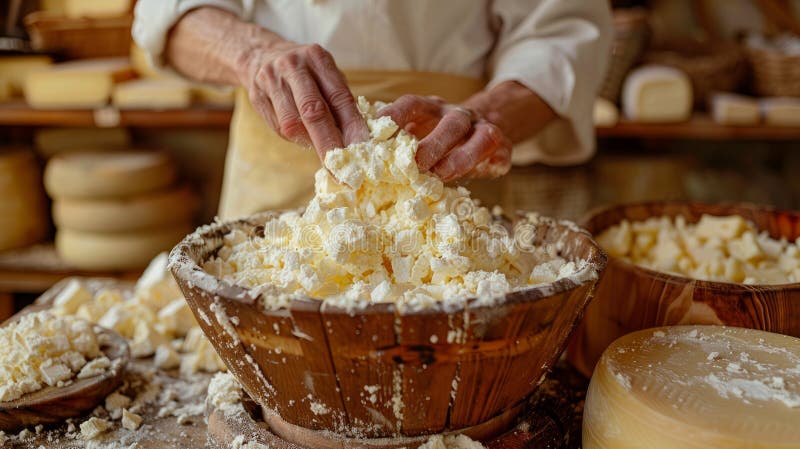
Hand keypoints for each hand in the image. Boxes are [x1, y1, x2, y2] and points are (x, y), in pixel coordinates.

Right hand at [238, 43, 368, 158]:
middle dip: (328, 142)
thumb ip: (340, 102)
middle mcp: (293, 66)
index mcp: (317, 58)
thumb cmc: (305, 72)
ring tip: (322, 149)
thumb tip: (358, 138)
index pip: (339, 96)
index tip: (361, 147)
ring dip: (310, 142)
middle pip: (312, 111)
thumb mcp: (326, 75)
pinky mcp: (256, 96)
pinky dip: (295, 138)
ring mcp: (271, 80)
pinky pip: (278, 127)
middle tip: (340, 166)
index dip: (351, 125)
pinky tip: (303, 136)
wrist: (260, 55)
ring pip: (292, 123)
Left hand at [378, 95, 511, 181]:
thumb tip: (362, 162)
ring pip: (480, 138)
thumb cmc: (438, 141)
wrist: (482, 132)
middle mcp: (458, 115)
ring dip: (462, 157)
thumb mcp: (417, 137)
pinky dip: (494, 162)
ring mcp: (483, 130)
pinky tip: (487, 171)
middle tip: (417, 163)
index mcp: (432, 109)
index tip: (379, 128)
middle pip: (450, 123)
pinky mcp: (503, 147)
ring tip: (444, 174)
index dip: (396, 114)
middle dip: (434, 143)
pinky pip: (502, 153)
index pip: (413, 104)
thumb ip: (396, 146)